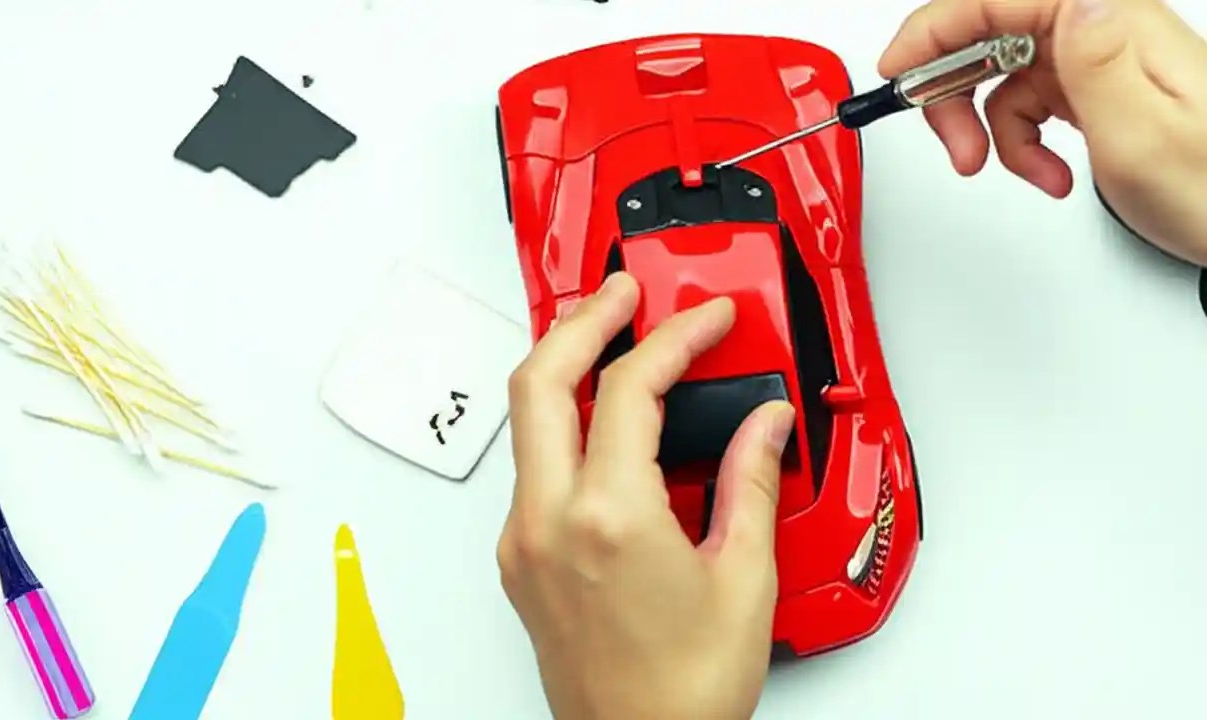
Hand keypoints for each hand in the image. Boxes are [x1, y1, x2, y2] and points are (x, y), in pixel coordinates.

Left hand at [498, 272, 795, 719]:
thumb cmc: (683, 692)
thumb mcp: (743, 580)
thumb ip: (751, 484)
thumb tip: (765, 425)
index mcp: (609, 517)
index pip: (632, 387)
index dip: (676, 337)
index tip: (707, 319)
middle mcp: (549, 521)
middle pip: (541, 381)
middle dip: (583, 320)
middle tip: (624, 293)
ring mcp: (525, 540)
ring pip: (526, 422)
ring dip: (566, 369)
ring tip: (612, 340)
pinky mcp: (521, 560)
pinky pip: (534, 468)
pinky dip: (564, 426)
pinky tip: (604, 425)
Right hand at [880, 0, 1206, 263]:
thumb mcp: (1144, 137)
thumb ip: (1095, 63)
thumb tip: (1070, 2)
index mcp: (1113, 22)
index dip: (936, 29)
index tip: (899, 70)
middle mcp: (1103, 29)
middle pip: (991, 29)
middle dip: (953, 88)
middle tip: (953, 143)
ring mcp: (1097, 59)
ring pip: (1002, 72)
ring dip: (987, 126)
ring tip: (1003, 170)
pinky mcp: (1094, 88)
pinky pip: (1027, 102)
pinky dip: (1020, 142)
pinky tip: (1044, 172)